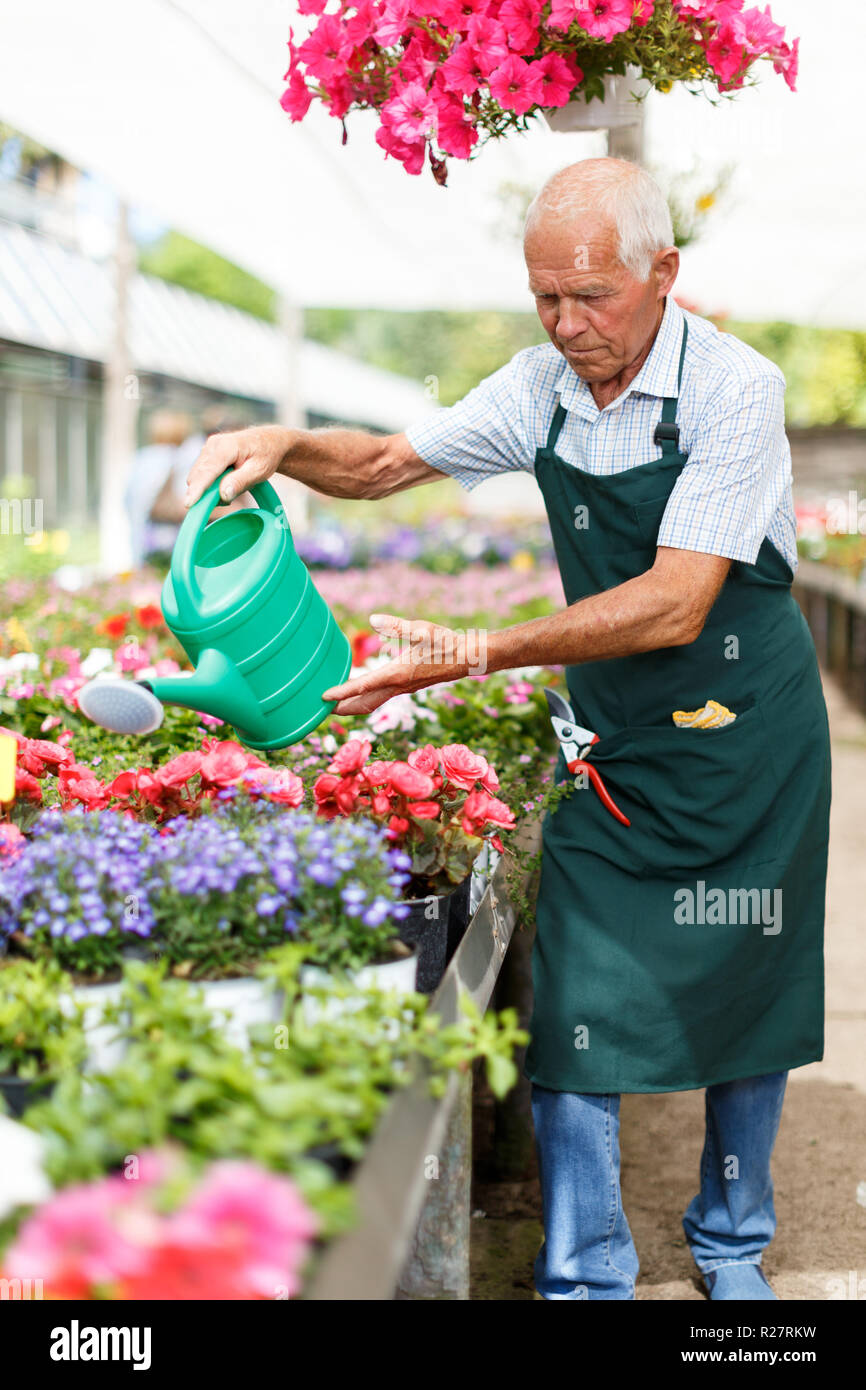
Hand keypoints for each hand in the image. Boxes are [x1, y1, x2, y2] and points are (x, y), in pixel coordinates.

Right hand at [184, 425, 293, 506]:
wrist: (269, 441)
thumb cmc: (266, 455)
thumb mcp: (259, 471)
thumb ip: (241, 482)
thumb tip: (223, 495)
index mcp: (227, 447)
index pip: (208, 471)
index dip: (197, 489)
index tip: (188, 504)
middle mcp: (213, 445)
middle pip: (198, 475)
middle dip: (206, 492)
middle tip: (231, 498)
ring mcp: (208, 448)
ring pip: (198, 476)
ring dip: (209, 489)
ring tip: (234, 485)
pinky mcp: (207, 453)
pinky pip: (202, 474)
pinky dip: (210, 484)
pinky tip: (227, 481)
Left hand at [321, 614, 471, 715]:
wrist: (468, 658)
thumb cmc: (446, 643)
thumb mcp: (421, 630)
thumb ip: (396, 626)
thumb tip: (373, 620)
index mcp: (397, 674)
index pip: (363, 686)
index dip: (341, 692)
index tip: (323, 698)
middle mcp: (397, 686)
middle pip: (363, 704)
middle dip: (341, 709)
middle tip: (317, 710)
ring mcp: (402, 688)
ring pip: (372, 703)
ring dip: (352, 706)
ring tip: (332, 705)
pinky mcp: (407, 686)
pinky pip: (379, 697)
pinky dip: (364, 698)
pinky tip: (358, 690)